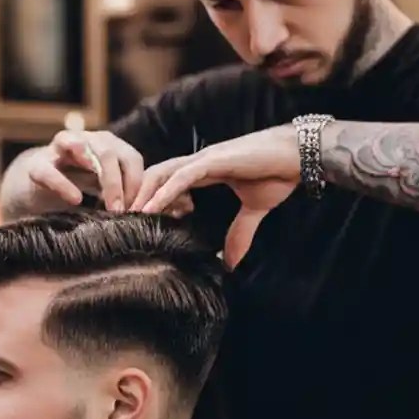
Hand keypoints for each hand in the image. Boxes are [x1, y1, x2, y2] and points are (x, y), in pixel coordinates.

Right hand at [26, 130, 145, 212]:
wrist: (33, 181)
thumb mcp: (101, 185)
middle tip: (124, 212)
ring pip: (83, 148)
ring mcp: (58, 148)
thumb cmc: (74, 183)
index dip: (137, 183)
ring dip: (101, 174)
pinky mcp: (36, 165)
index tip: (139, 210)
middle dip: (121, 184)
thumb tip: (146, 208)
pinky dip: (63, 184)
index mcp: (106, 145)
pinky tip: (76, 199)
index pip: (131, 157)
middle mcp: (85, 139)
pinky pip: (50, 171)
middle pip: (110, 152)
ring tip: (112, 203)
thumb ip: (121, 190)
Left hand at [130, 125, 300, 268]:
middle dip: (136, 196)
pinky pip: (181, 177)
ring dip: (143, 195)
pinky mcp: (214, 160)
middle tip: (119, 221)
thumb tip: (230, 263)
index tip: (135, 221)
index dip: (150, 199)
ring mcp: (205, 158)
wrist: (299, 154)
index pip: (167, 182)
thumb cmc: (278, 174)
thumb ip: (239, 233)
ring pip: (162, 174)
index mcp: (205, 170)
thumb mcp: (254, 209)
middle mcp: (200, 161)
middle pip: (155, 176)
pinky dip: (164, 193)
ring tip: (126, 217)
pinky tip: (150, 208)